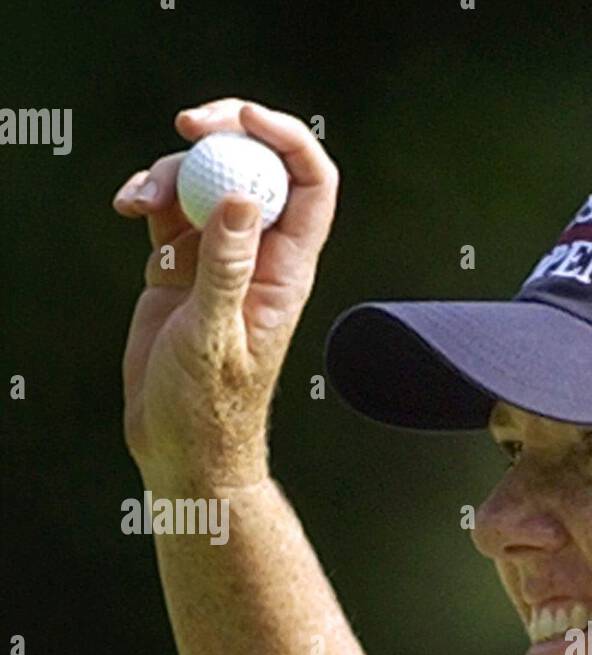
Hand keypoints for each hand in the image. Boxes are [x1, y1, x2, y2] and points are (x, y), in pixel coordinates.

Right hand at [113, 98, 338, 492]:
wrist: (182, 444)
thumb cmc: (209, 409)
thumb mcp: (214, 336)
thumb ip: (226, 268)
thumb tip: (243, 200)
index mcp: (286, 271)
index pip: (310, 185)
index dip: (286, 140)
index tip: (240, 120)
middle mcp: (258, 257)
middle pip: (255, 168)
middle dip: (223, 136)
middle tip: (186, 128)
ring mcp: (219, 259)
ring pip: (206, 183)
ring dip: (171, 174)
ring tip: (138, 202)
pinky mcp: (181, 266)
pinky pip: (170, 209)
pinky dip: (149, 196)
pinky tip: (128, 208)